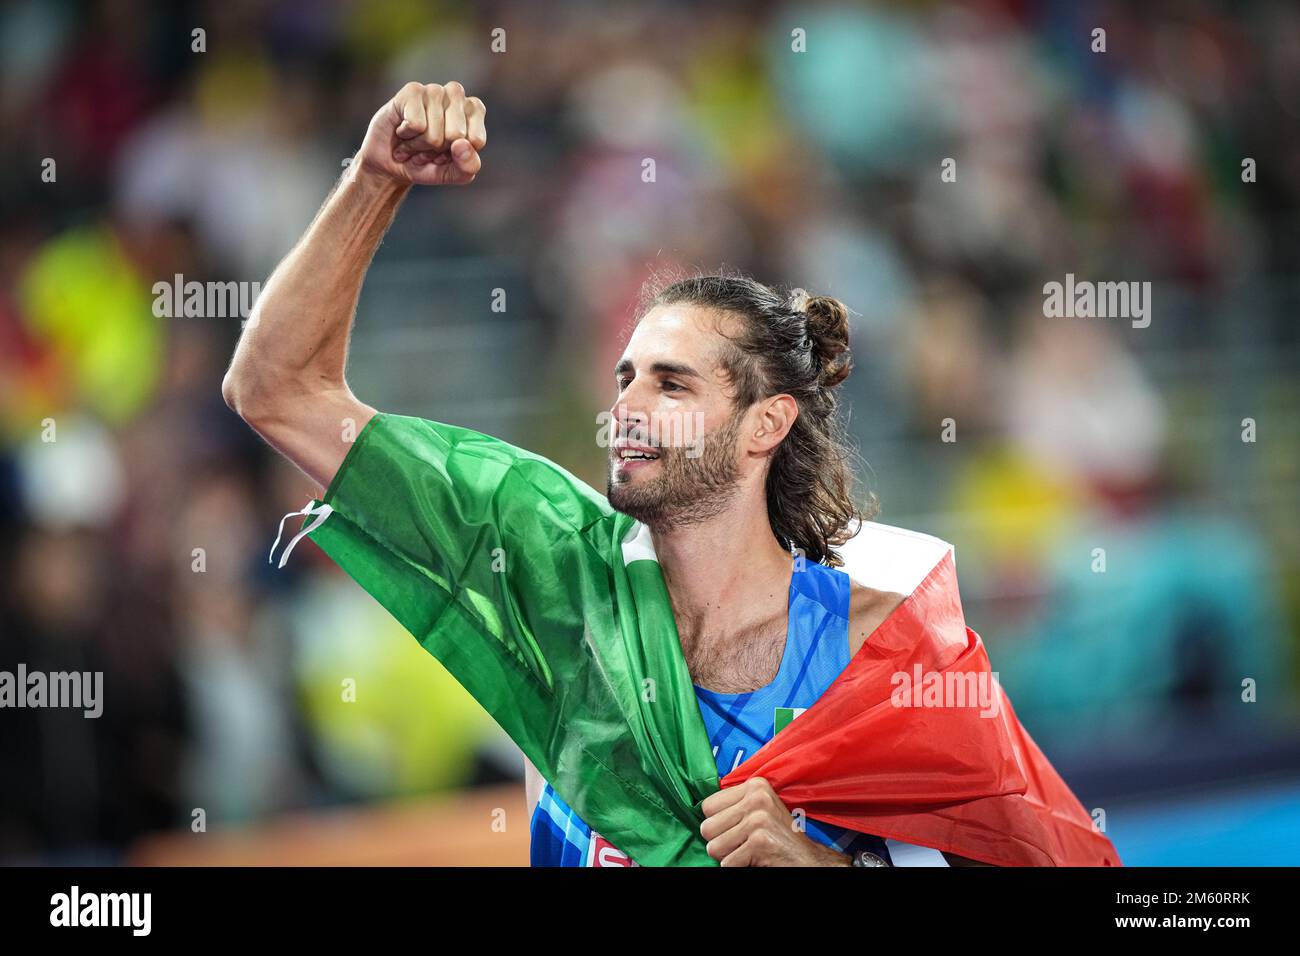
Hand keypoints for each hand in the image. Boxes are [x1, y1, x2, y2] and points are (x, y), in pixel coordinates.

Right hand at [356, 81, 485, 185]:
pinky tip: (403, 131)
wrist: (391, 163)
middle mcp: (456, 94)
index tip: (447, 152)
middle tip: (428, 147)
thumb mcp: (454, 173)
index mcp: (475, 110)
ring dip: (420, 145)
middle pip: (456, 135)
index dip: (458, 155)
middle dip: (438, 150)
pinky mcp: (412, 90)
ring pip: (433, 133)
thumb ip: (468, 166)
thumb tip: (461, 144)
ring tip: (414, 140)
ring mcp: (434, 90)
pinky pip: (416, 125)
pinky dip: (407, 136)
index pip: (476, 140)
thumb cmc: (428, 163)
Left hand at [700, 777, 852, 866]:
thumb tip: (702, 810)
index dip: (717, 822)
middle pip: (706, 827)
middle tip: (741, 843)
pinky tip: (754, 859)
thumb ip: (735, 804)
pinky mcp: (759, 843)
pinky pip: (727, 863)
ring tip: (747, 851)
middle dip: (720, 842)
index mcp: (755, 785)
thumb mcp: (761, 808)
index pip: (707, 805)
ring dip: (728, 856)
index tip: (735, 827)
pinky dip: (737, 867)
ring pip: (713, 847)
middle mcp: (757, 799)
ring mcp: (758, 820)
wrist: (808, 859)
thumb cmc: (781, 836)